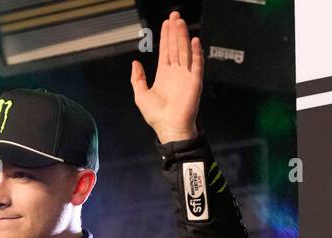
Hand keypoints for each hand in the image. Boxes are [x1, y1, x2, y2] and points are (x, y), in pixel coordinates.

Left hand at [130, 10, 202, 142]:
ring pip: (185, 51)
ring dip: (183, 37)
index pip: (166, 51)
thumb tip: (135, 63)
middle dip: (175, 31)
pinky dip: (196, 52)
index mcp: (164, 74)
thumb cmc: (156, 116)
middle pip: (175, 47)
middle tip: (174, 16)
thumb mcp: (141, 95)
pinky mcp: (195, 82)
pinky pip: (197, 64)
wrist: (169, 128)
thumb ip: (137, 79)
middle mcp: (176, 72)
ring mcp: (186, 76)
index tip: (166, 23)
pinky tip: (194, 41)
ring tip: (180, 23)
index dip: (166, 37)